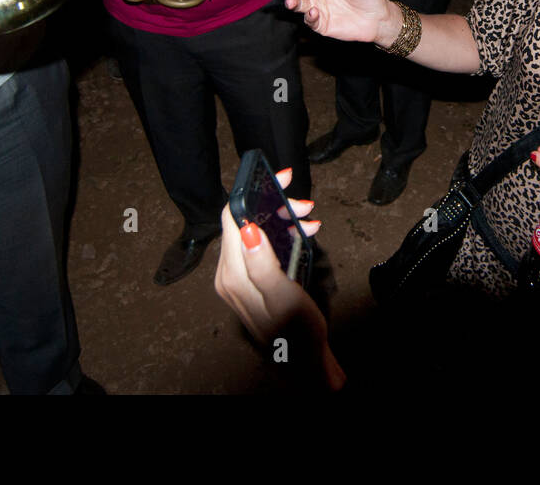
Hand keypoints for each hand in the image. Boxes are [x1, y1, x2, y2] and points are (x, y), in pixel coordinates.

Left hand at [213, 169, 322, 345]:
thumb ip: (262, 263)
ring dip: (282, 219)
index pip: (233, 217)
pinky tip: (301, 235)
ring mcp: (239, 277)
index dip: (253, 191)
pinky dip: (281, 234)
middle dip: (274, 204)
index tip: (279, 178)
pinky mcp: (251, 280)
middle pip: (243, 221)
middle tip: (303, 204)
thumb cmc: (297, 333)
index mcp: (234, 274)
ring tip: (309, 220)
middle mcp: (231, 274)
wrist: (303, 361)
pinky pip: (260, 244)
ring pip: (255, 230)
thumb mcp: (283, 296)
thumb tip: (248, 229)